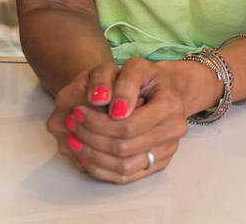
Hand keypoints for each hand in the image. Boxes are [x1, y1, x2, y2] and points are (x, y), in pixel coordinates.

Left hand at [47, 58, 209, 183]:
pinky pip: (126, 177)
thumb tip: (114, 109)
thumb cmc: (147, 78)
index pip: (128, 125)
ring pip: (124, 166)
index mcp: (170, 105)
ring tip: (74, 140)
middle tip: (72, 124)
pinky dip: (101, 169)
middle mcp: (174, 131)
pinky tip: (84, 154)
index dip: (98, 122)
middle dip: (91, 138)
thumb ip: (125, 83)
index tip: (77, 111)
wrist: (166, 91)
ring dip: (93, 156)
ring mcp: (167, 151)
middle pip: (124, 148)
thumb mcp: (136, 67)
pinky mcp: (158, 164)